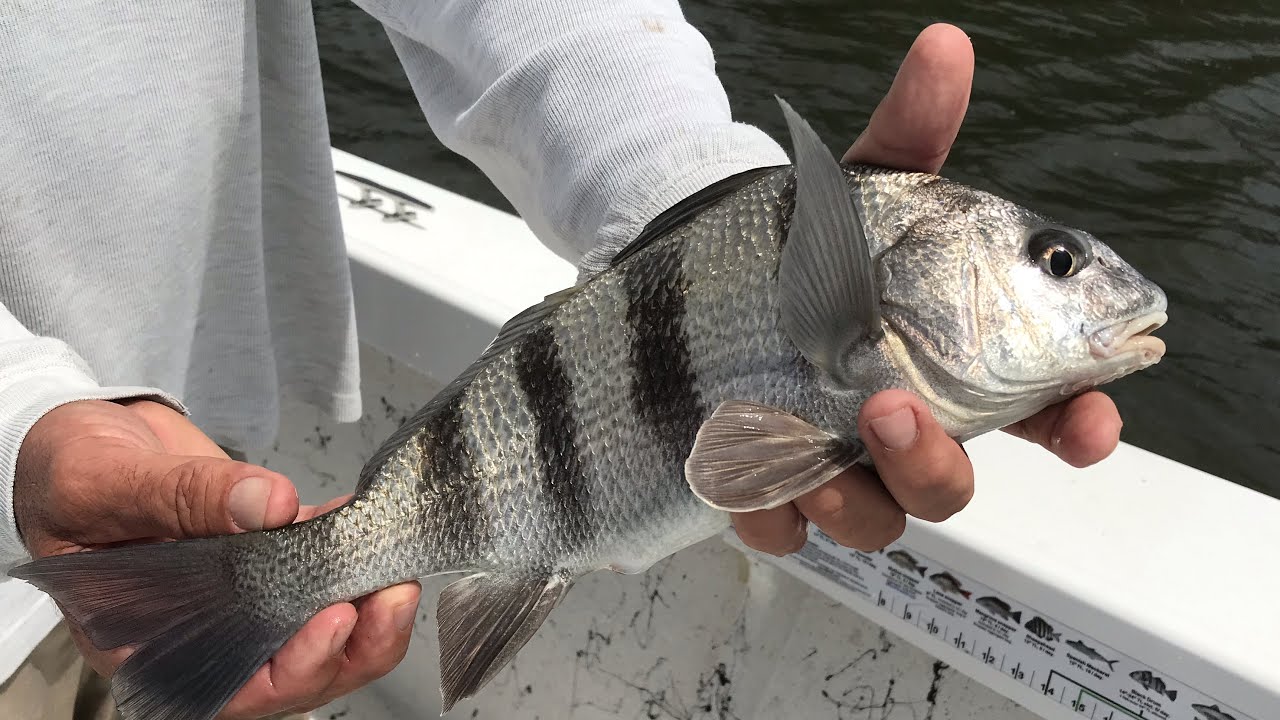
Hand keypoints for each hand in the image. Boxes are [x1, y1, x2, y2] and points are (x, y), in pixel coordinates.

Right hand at [14, 399, 420, 718]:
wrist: (83, 435)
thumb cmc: (68, 472)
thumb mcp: (105, 481)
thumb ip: (183, 496)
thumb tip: (270, 506)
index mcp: (148, 644)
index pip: (234, 685)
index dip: (294, 666)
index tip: (337, 618)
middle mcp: (203, 633)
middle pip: (294, 669)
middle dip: (355, 641)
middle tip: (392, 592)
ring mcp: (240, 598)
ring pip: (318, 627)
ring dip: (366, 603)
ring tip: (393, 562)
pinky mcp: (264, 558)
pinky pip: (317, 570)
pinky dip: (347, 551)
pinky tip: (360, 518)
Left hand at [731, 23, 1123, 555]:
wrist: (707, 284)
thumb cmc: (806, 249)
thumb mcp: (854, 192)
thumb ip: (906, 136)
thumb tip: (944, 49)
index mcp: (952, 361)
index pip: (1040, 408)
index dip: (1075, 422)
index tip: (1089, 427)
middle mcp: (906, 423)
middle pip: (950, 483)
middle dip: (933, 463)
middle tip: (892, 408)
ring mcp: (841, 464)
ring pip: (874, 520)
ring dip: (852, 497)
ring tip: (809, 449)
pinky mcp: (775, 489)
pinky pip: (784, 528)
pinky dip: (769, 510)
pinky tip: (746, 477)